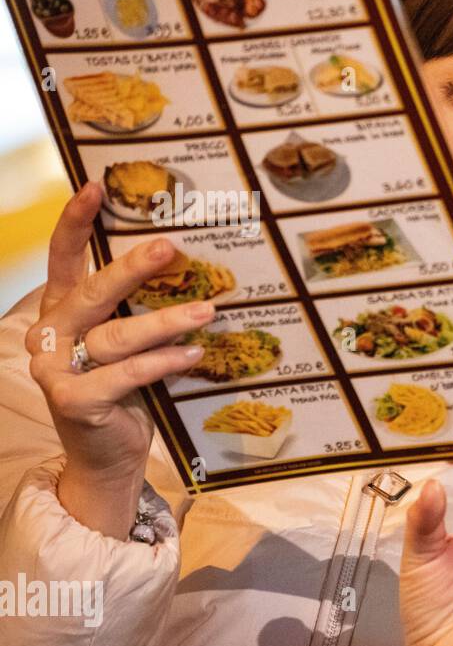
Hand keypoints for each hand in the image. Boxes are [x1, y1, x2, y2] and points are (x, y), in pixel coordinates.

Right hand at [25, 183, 213, 537]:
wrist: (107, 457)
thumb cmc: (124, 393)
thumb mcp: (129, 345)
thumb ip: (140, 313)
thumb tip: (196, 276)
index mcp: (61, 312)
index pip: (62, 260)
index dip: (75, 224)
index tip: (96, 187)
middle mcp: (52, 334)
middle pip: (91, 292)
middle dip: (131, 268)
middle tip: (171, 247)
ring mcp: (56, 369)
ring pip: (115, 336)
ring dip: (165, 322)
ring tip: (207, 310)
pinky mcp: (73, 402)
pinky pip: (124, 375)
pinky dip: (160, 363)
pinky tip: (192, 353)